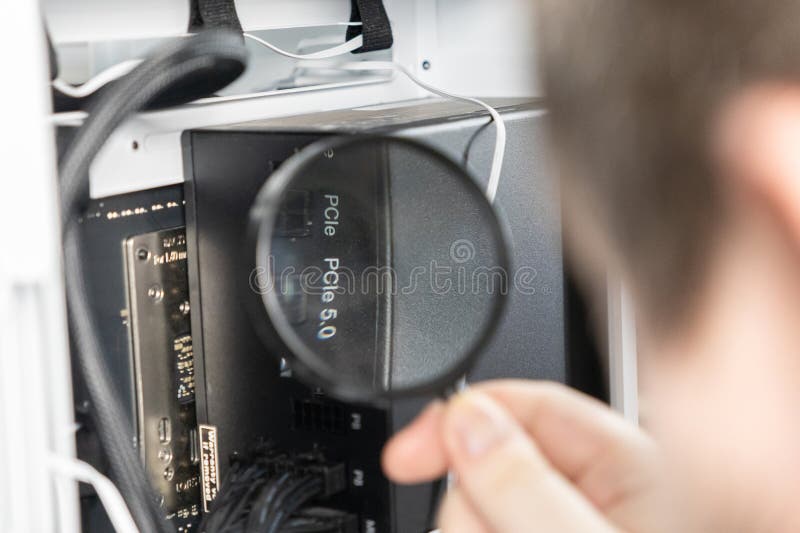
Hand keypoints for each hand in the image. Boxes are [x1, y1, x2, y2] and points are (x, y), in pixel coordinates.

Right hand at [383, 381, 675, 532]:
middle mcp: (591, 491)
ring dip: (471, 527)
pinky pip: (476, 525)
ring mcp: (558, 519)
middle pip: (487, 462)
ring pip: (473, 505)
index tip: (406, 452)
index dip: (457, 418)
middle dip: (473, 504)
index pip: (523, 403)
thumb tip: (466, 419)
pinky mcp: (531, 530)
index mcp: (624, 465)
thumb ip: (525, 482)